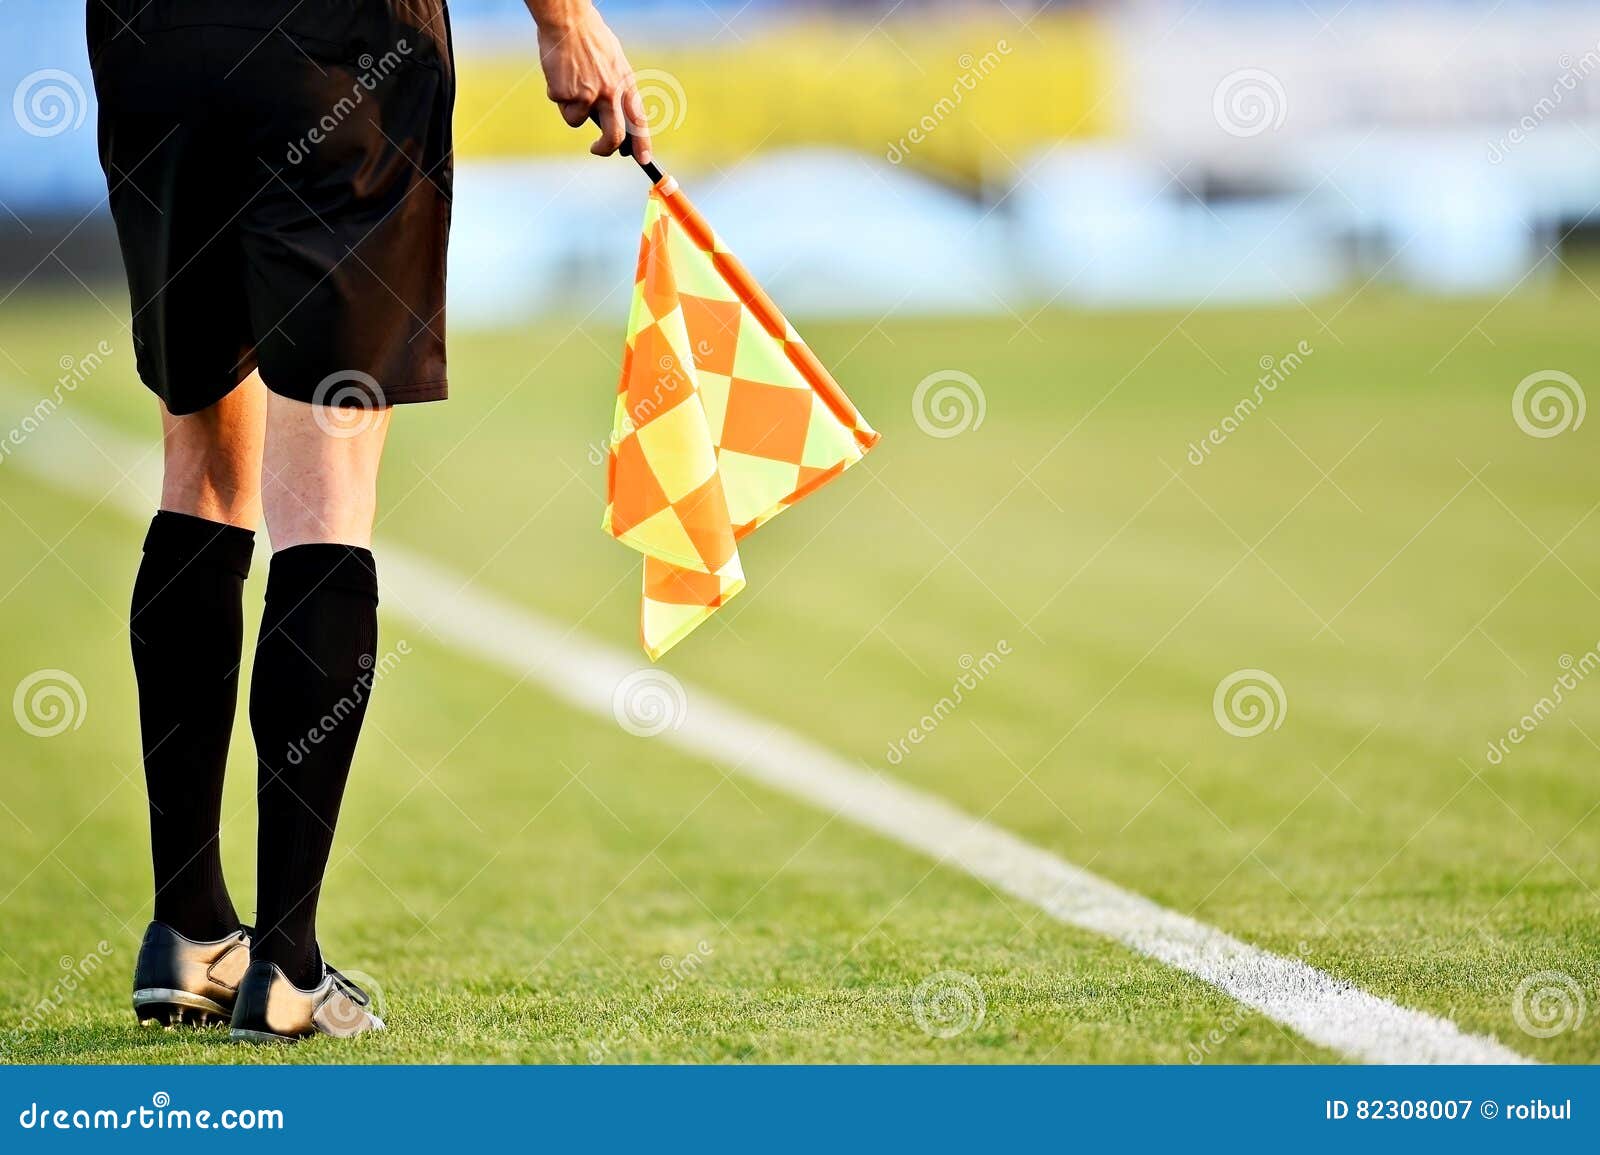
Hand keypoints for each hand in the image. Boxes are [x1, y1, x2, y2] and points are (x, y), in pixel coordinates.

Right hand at [530, 0, 651, 163]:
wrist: (567, 20)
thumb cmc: (589, 38)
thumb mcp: (612, 61)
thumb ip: (615, 88)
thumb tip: (613, 118)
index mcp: (625, 83)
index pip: (639, 121)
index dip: (643, 143)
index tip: (644, 160)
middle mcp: (611, 92)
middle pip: (614, 136)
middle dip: (605, 148)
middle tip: (596, 149)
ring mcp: (589, 95)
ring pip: (577, 120)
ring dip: (570, 107)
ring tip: (567, 79)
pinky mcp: (567, 94)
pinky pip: (561, 105)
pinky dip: (557, 94)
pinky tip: (558, 72)